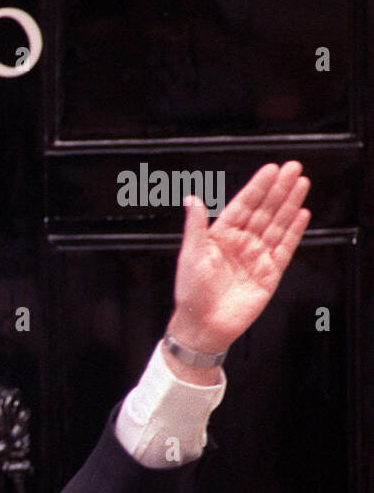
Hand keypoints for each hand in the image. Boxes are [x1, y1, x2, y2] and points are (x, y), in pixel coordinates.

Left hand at [167, 161, 310, 356]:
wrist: (204, 325)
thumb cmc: (191, 292)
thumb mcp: (191, 255)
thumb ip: (196, 226)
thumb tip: (192, 198)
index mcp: (220, 236)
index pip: (243, 206)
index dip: (257, 187)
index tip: (270, 169)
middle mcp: (241, 243)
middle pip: (264, 211)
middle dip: (279, 189)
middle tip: (293, 167)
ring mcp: (257, 257)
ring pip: (277, 225)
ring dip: (289, 204)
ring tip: (301, 183)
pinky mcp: (270, 273)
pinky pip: (285, 248)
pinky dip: (294, 231)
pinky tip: (302, 214)